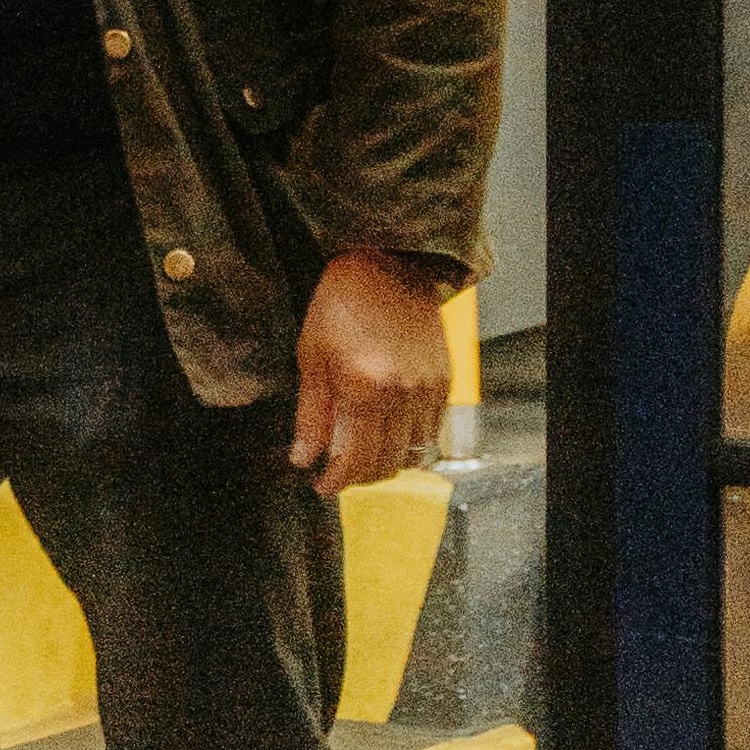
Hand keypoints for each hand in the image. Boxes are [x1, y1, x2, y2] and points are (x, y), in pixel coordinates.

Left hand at [289, 249, 454, 495]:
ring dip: (388, 463)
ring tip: (364, 455)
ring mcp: (430, 388)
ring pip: (414, 453)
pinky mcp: (446, 380)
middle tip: (339, 473)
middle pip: (387, 463)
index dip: (337, 481)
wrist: (387, 263)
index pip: (355, 459)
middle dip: (360, 476)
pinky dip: (411, 443)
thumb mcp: (312, 356)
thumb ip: (310, 415)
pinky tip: (390, 434)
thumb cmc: (342, 303)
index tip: (322, 486)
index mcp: (365, 386)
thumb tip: (304, 458)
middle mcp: (403, 393)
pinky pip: (432, 431)